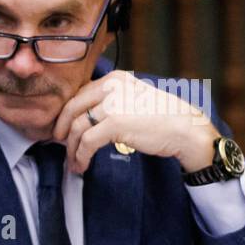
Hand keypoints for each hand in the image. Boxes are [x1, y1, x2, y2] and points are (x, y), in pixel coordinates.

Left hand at [52, 70, 219, 174]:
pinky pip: (87, 142)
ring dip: (71, 149)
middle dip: (62, 129)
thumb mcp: (131, 99)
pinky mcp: (114, 123)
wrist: (185, 129)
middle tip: (58, 144)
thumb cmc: (160, 118)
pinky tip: (81, 165)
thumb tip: (80, 118)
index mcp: (114, 78)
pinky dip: (80, 156)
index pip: (78, 94)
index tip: (62, 129)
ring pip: (77, 128)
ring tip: (72, 162)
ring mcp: (112, 103)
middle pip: (72, 108)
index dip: (66, 114)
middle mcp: (111, 86)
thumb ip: (108, 102)